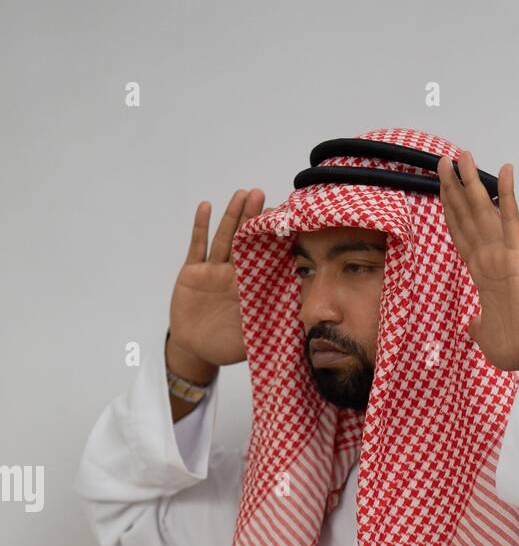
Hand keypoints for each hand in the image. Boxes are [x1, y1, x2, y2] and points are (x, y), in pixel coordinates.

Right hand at [167, 188, 267, 374]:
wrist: (196, 351)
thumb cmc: (225, 347)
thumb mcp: (252, 341)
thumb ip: (270, 331)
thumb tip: (299, 328)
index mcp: (251, 289)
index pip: (263, 259)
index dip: (271, 240)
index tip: (282, 219)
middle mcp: (234, 275)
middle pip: (244, 241)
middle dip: (252, 218)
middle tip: (262, 194)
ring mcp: (213, 271)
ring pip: (224, 239)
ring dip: (231, 216)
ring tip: (241, 195)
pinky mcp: (193, 273)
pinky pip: (197, 247)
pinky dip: (201, 227)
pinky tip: (206, 207)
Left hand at [437, 152, 518, 371]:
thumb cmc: (517, 347)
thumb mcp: (485, 336)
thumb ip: (477, 326)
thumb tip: (472, 324)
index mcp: (483, 275)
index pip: (462, 235)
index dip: (451, 211)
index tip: (442, 189)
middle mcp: (491, 258)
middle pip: (467, 215)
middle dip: (453, 188)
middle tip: (445, 161)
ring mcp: (504, 253)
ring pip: (483, 209)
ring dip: (471, 181)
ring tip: (462, 155)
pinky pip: (511, 218)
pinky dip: (508, 193)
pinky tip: (505, 170)